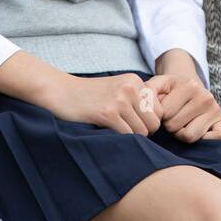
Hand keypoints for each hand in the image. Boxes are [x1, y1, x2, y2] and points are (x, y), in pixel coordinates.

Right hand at [48, 72, 163, 134]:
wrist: (60, 91)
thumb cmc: (90, 95)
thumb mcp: (118, 88)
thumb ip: (137, 99)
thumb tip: (159, 123)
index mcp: (135, 81)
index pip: (159, 110)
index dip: (149, 122)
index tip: (135, 124)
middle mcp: (130, 88)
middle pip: (154, 123)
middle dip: (144, 132)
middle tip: (127, 131)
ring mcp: (119, 100)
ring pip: (142, 132)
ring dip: (131, 138)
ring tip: (116, 131)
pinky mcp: (107, 113)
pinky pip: (127, 136)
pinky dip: (120, 139)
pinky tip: (108, 132)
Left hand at [152, 74, 220, 142]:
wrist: (191, 88)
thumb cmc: (172, 90)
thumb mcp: (159, 84)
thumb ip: (148, 90)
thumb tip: (145, 105)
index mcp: (190, 85)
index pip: (165, 113)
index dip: (160, 115)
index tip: (164, 109)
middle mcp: (206, 97)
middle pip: (175, 126)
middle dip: (169, 125)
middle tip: (173, 117)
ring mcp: (216, 111)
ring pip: (189, 136)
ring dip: (180, 134)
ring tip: (182, 124)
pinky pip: (210, 141)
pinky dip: (200, 141)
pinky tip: (195, 130)